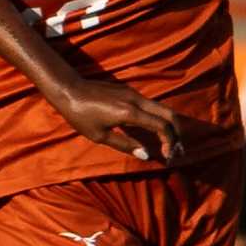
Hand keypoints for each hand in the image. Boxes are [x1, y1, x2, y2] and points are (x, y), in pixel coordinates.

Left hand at [48, 78, 182, 162]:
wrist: (68, 90)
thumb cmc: (81, 116)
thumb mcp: (100, 136)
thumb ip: (126, 145)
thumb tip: (146, 155)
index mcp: (130, 113)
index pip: (161, 126)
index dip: (170, 141)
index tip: (168, 155)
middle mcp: (136, 100)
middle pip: (168, 114)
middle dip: (176, 132)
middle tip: (176, 149)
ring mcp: (133, 93)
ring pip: (161, 108)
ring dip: (167, 125)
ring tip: (167, 143)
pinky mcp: (128, 91)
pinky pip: (150, 105)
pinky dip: (157, 118)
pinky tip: (152, 130)